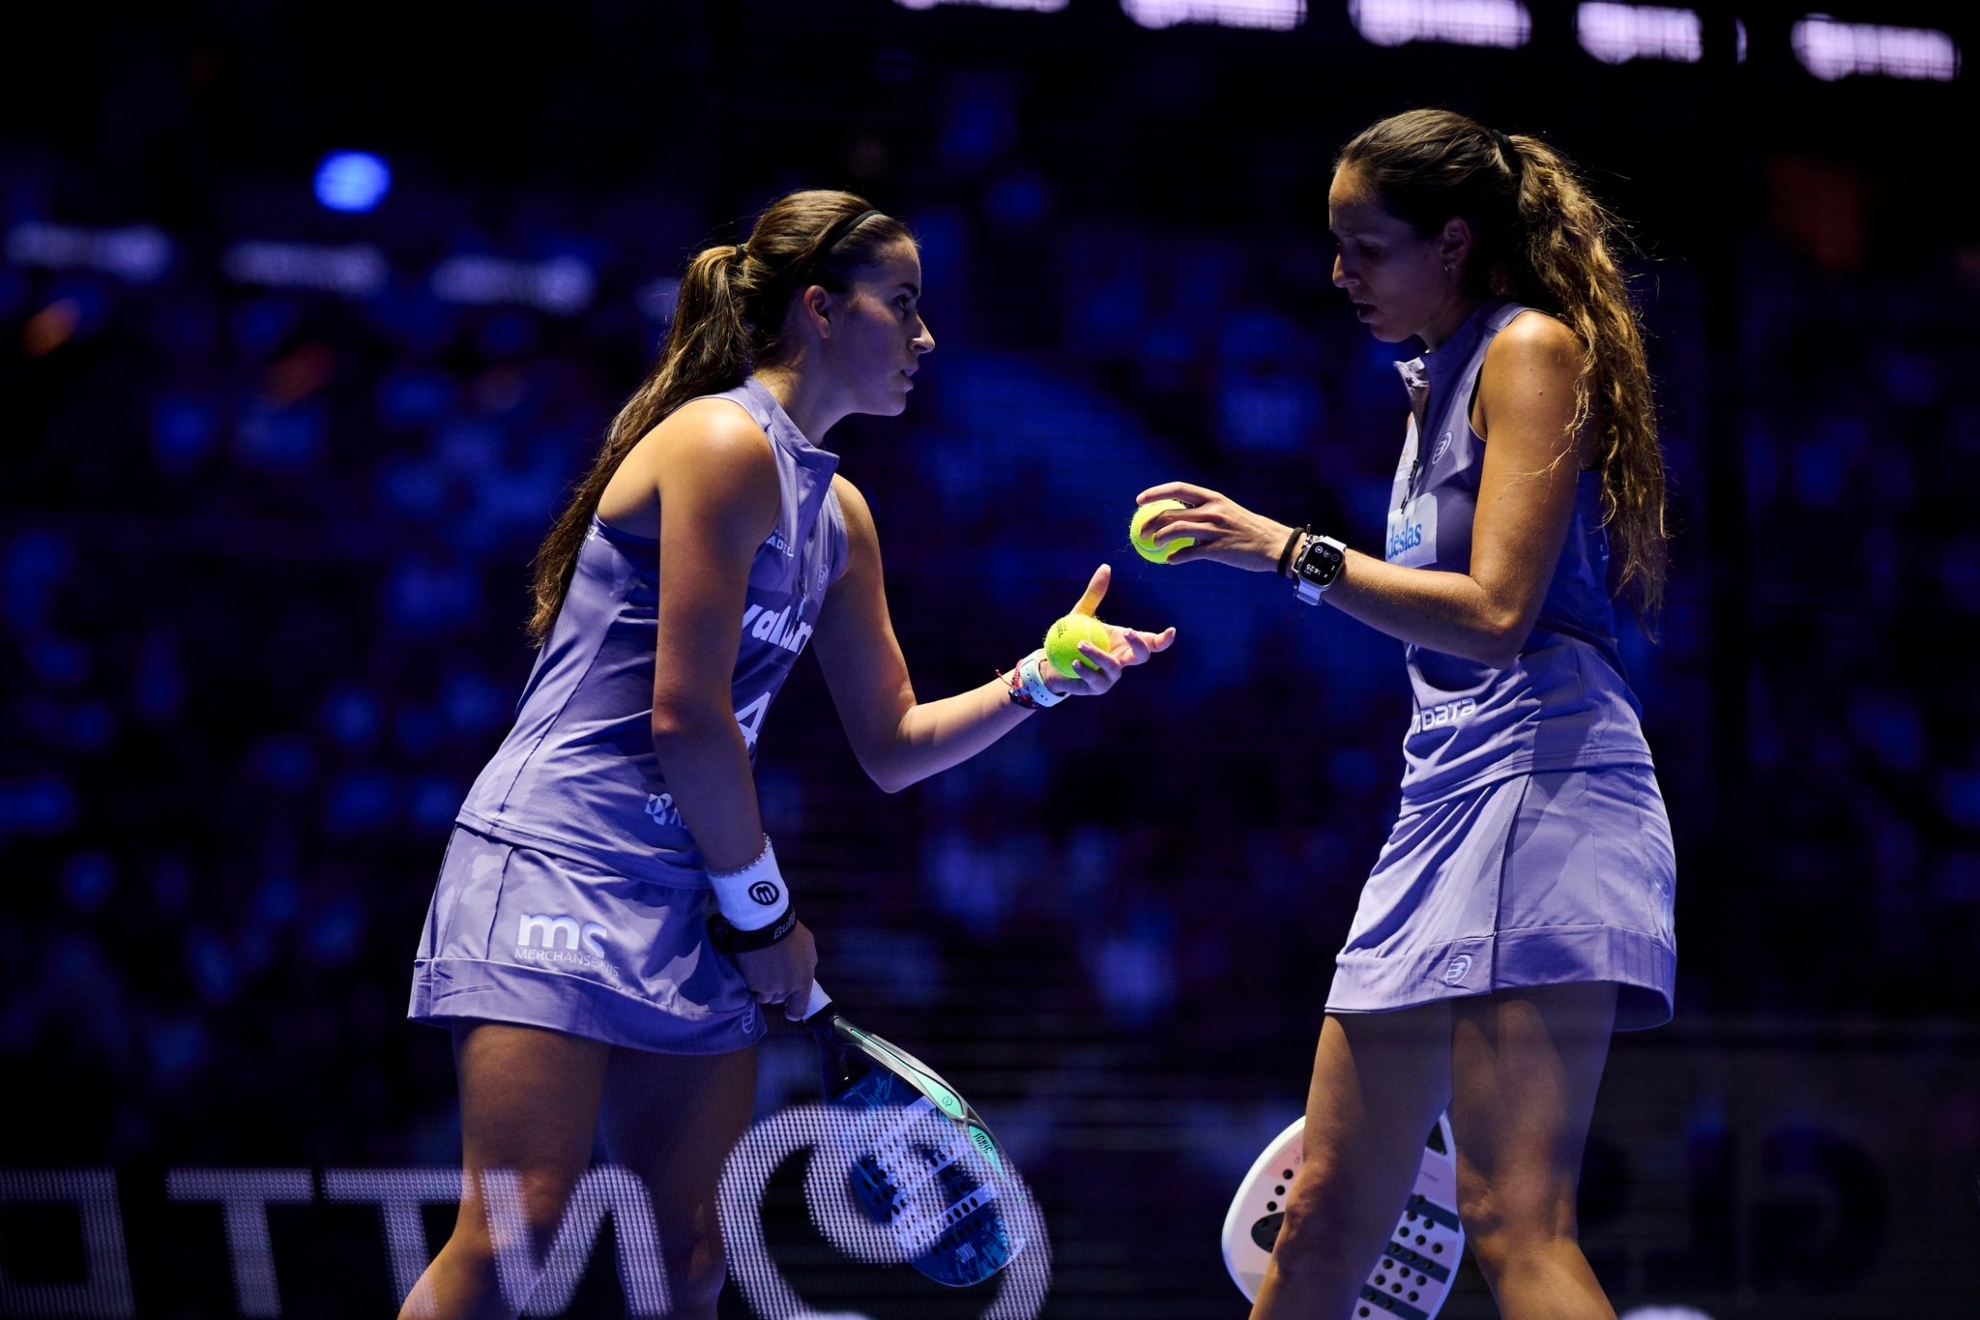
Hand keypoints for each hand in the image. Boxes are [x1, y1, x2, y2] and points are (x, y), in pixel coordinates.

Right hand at [737, 921, 817, 1008]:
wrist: (765, 924)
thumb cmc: (791, 932)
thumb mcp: (809, 946)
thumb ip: (808, 963)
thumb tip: (803, 972)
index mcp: (803, 981)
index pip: (798, 1010)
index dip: (792, 1010)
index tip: (788, 1008)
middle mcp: (785, 989)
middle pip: (778, 1000)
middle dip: (776, 990)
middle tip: (772, 974)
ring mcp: (766, 988)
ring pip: (763, 997)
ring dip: (761, 988)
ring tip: (759, 971)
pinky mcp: (750, 984)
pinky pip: (750, 990)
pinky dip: (750, 982)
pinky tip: (750, 970)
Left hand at [1045, 563, 1176, 697]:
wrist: (1053, 661)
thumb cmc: (1071, 636)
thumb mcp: (1082, 612)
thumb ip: (1095, 593)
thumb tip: (1105, 566)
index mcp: (1124, 642)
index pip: (1150, 643)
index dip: (1163, 640)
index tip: (1171, 631)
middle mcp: (1123, 660)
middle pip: (1141, 656)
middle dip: (1139, 644)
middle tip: (1127, 630)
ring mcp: (1112, 676)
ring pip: (1114, 667)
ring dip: (1099, 655)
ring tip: (1080, 645)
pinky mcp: (1097, 687)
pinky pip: (1095, 679)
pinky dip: (1086, 669)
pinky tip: (1075, 661)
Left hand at [1135, 482, 1294, 572]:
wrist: (1273, 545)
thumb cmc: (1249, 530)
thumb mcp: (1228, 512)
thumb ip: (1205, 513)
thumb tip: (1180, 519)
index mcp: (1213, 498)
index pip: (1178, 489)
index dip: (1156, 492)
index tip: (1139, 500)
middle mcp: (1212, 510)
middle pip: (1170, 512)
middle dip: (1150, 522)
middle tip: (1141, 531)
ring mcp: (1213, 529)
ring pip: (1175, 530)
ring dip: (1159, 539)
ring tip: (1153, 545)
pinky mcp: (1217, 549)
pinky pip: (1188, 553)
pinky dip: (1176, 557)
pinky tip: (1171, 561)